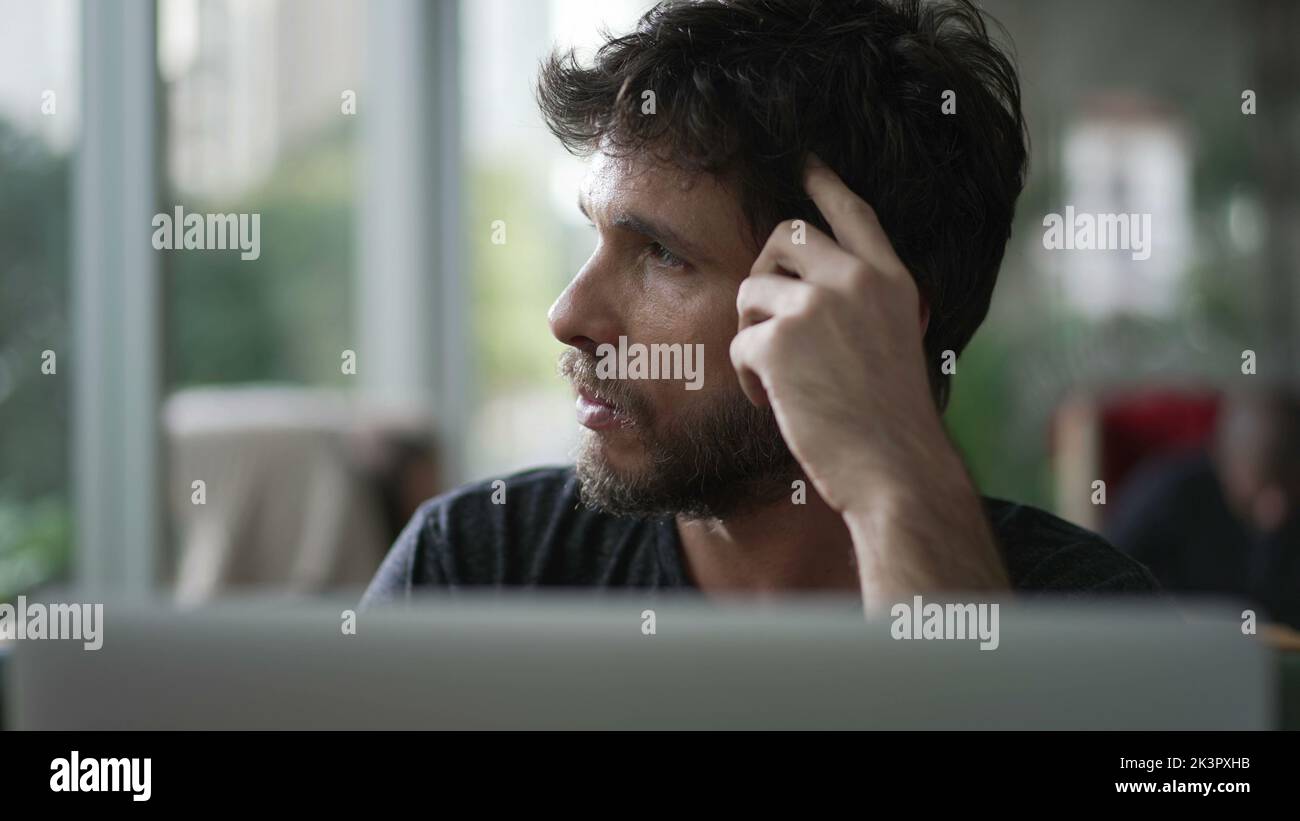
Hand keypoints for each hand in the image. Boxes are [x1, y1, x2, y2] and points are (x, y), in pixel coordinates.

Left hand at [730, 155, 951, 513]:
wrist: (895, 469)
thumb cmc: (890, 420)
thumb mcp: (894, 342)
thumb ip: (861, 304)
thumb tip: (803, 288)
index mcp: (892, 280)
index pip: (852, 212)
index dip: (824, 181)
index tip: (804, 159)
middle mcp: (857, 280)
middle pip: (784, 236)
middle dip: (765, 273)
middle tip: (769, 320)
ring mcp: (817, 306)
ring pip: (751, 288)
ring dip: (753, 332)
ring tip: (777, 376)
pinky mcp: (779, 340)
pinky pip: (739, 341)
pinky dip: (748, 375)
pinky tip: (774, 401)